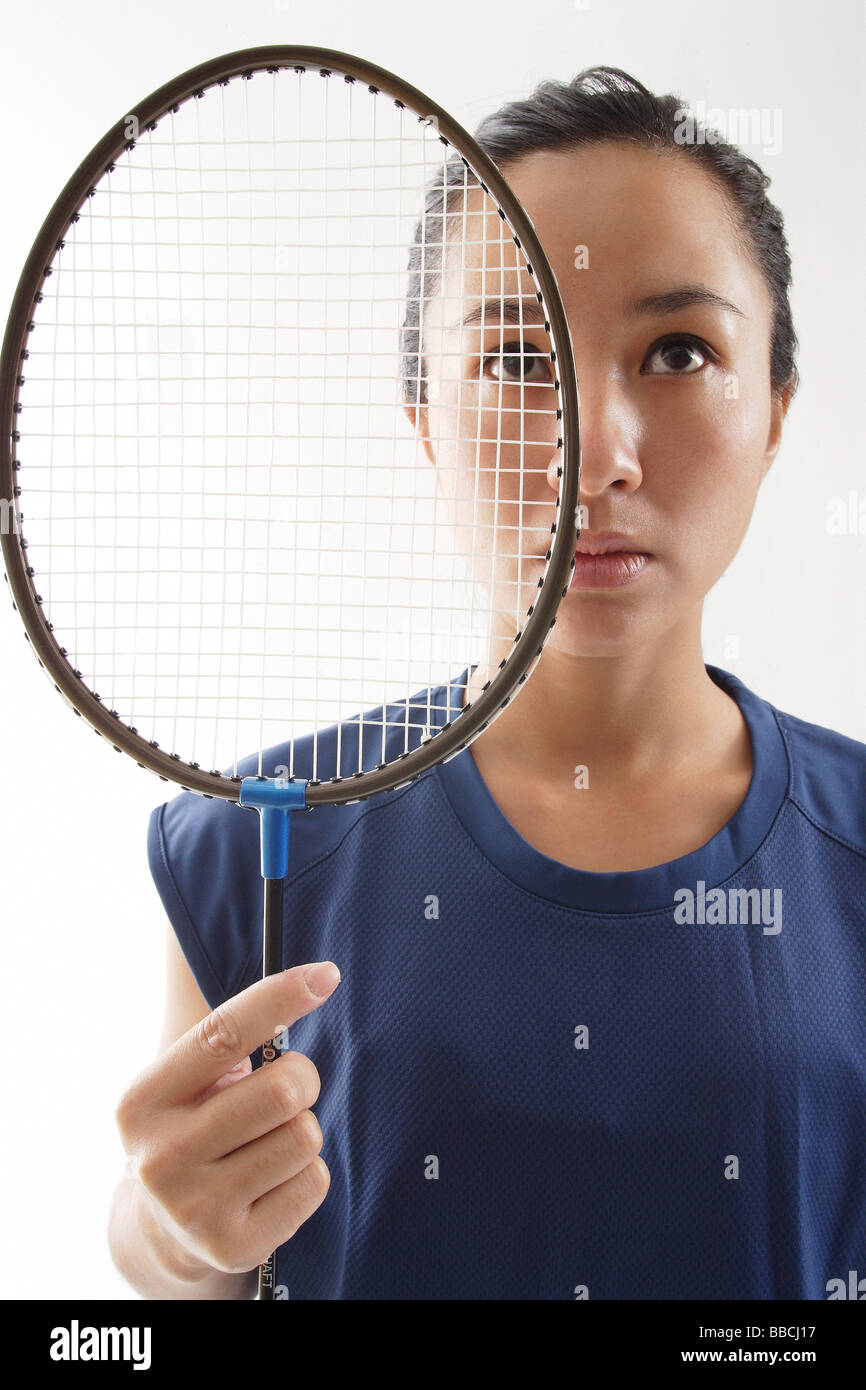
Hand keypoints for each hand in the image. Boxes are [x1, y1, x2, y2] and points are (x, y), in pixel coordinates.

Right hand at [115, 960, 340, 1276]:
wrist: (168, 1226)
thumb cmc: (196, 1124)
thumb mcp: (189, 1079)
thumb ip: (231, 1033)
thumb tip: (310, 978)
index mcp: (144, 1100)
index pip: (221, 1033)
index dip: (279, 997)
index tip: (326, 975)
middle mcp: (161, 1156)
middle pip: (283, 1089)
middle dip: (301, 1079)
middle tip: (284, 1091)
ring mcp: (195, 1207)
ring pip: (304, 1135)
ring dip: (301, 1129)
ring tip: (268, 1141)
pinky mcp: (233, 1245)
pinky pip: (313, 1182)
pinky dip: (305, 1175)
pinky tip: (272, 1180)